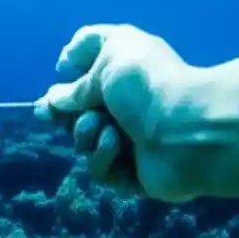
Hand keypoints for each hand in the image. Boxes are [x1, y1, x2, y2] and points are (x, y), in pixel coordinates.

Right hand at [34, 24, 201, 201]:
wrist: (188, 132)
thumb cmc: (148, 86)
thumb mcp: (108, 62)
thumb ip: (75, 82)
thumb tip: (53, 98)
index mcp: (125, 75)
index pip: (88, 71)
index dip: (69, 73)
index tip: (62, 76)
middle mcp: (126, 107)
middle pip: (76, 111)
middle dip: (63, 112)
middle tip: (51, 114)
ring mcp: (129, 142)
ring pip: (83, 140)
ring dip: (85, 132)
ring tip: (105, 127)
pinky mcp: (130, 175)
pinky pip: (99, 169)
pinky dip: (103, 155)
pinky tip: (117, 146)